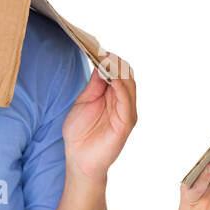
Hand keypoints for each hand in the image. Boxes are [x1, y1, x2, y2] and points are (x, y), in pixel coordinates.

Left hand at [61, 56, 136, 181]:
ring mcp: (126, 112)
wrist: (79, 160)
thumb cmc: (80, 134)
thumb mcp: (84, 102)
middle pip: (127, 75)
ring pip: (129, 85)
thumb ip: (94, 85)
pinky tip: (112, 78)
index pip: (118, 72)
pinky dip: (121, 87)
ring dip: (118, 71)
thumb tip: (101, 64)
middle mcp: (123, 103)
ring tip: (106, 61)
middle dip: (115, 62)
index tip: (98, 49)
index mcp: (113, 97)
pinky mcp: (126, 123)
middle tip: (101, 52)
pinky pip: (126, 101)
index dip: (109, 60)